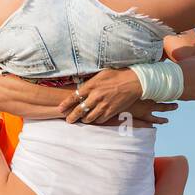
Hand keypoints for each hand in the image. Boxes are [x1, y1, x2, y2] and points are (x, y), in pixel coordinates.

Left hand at [57, 68, 176, 125]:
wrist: (134, 81)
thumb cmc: (118, 74)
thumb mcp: (101, 73)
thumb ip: (90, 81)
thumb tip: (80, 85)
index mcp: (91, 85)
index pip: (74, 97)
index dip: (66, 104)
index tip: (60, 109)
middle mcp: (96, 96)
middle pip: (79, 110)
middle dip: (72, 117)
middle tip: (68, 120)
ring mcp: (104, 105)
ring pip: (89, 117)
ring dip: (84, 120)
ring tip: (81, 120)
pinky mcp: (111, 111)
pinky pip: (100, 120)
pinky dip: (96, 121)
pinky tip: (94, 119)